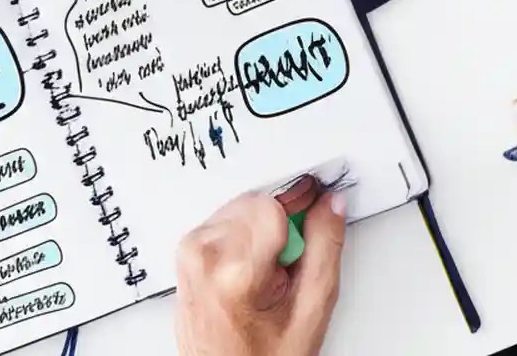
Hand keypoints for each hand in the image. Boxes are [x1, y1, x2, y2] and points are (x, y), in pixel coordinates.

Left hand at [175, 175, 346, 355]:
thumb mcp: (310, 312)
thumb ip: (324, 250)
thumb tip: (330, 206)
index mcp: (234, 273)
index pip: (273, 205)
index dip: (300, 212)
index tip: (314, 216)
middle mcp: (203, 257)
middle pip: (256, 204)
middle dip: (279, 229)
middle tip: (286, 269)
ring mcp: (190, 254)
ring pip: (240, 208)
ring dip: (260, 234)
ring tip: (266, 276)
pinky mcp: (185, 253)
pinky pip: (223, 221)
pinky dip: (241, 239)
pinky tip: (250, 270)